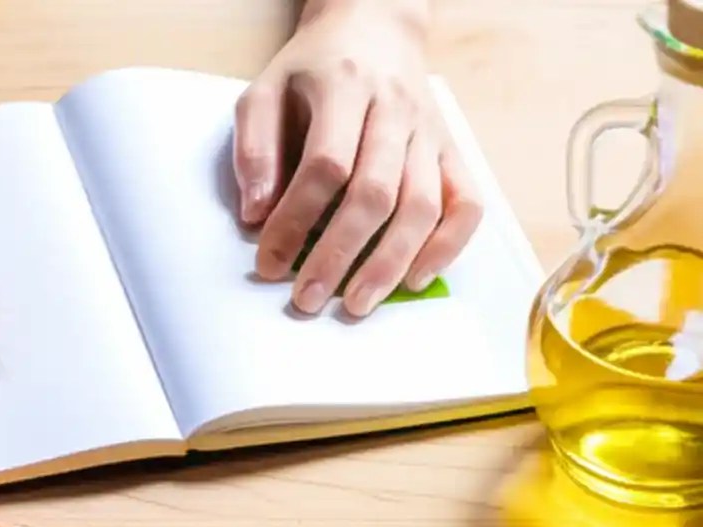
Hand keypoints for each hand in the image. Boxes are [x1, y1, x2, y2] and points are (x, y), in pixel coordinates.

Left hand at [233, 0, 482, 316]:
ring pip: (423, 206)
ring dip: (390, 263)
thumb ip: (254, 150)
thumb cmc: (312, 71)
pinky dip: (447, 247)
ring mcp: (430, 133)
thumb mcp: (265, 92)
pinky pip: (466, 204)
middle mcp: (395, 111)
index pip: (325, 166)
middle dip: (340, 255)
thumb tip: (255, 215)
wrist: (374, 28)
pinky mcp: (452, 151)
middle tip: (307, 298)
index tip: (269, 262)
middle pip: (375, 193)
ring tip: (357, 304)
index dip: (295, 220)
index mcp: (345, 89)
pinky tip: (416, 278)